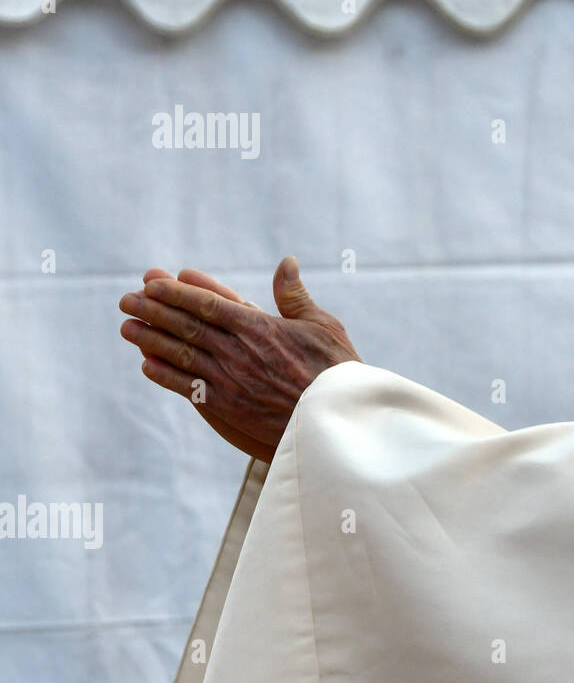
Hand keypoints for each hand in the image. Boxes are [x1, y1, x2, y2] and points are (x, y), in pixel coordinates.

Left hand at [119, 257, 360, 461]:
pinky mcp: (229, 406)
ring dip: (150, 339)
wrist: (336, 420)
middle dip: (153, 310)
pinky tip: (148, 364)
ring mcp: (231, 380)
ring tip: (127, 327)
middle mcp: (239, 352)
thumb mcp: (323, 325)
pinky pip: (188, 386)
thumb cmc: (337, 370)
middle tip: (127, 299)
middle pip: (186, 325)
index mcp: (260, 327)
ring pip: (181, 354)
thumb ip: (295, 295)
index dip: (177, 291)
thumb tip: (286, 262)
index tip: (154, 281)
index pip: (207, 303)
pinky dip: (165, 375)